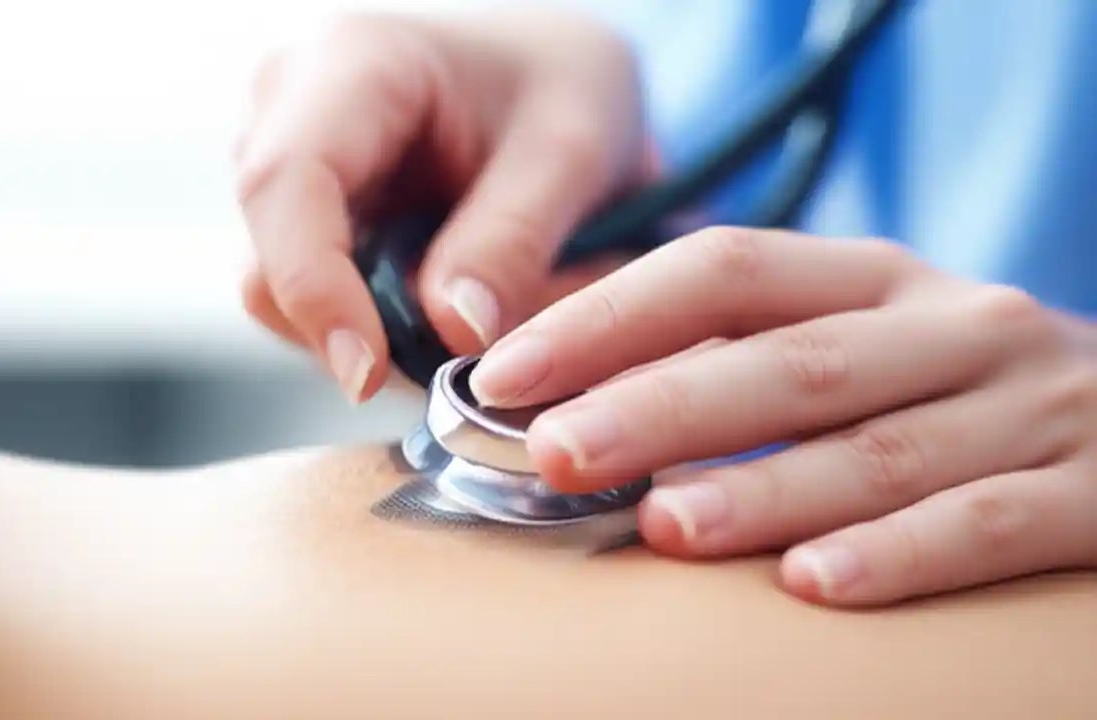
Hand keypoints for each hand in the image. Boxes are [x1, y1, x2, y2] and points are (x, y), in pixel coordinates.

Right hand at [236, 10, 653, 400]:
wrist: (549, 70)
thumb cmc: (561, 85)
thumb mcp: (571, 153)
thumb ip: (513, 240)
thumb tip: (451, 333)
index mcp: (354, 63)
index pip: (286, 184)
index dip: (314, 288)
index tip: (369, 374)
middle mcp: (288, 111)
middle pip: (269, 258)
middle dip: (358, 333)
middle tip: (464, 366)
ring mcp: (285, 168)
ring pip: (283, 295)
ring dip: (375, 339)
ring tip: (478, 324)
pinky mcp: (300, 219)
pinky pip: (313, 303)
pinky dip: (380, 331)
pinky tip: (450, 311)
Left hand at [470, 227, 1096, 605]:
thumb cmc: (955, 396)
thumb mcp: (861, 344)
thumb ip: (740, 356)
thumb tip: (566, 395)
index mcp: (875, 279)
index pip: (724, 270)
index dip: (610, 317)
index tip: (507, 373)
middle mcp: (952, 325)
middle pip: (788, 360)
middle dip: (661, 405)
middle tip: (555, 450)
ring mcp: (1029, 406)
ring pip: (878, 449)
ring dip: (763, 488)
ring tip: (664, 523)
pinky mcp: (1092, 493)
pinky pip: (986, 526)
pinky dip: (898, 555)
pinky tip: (812, 587)